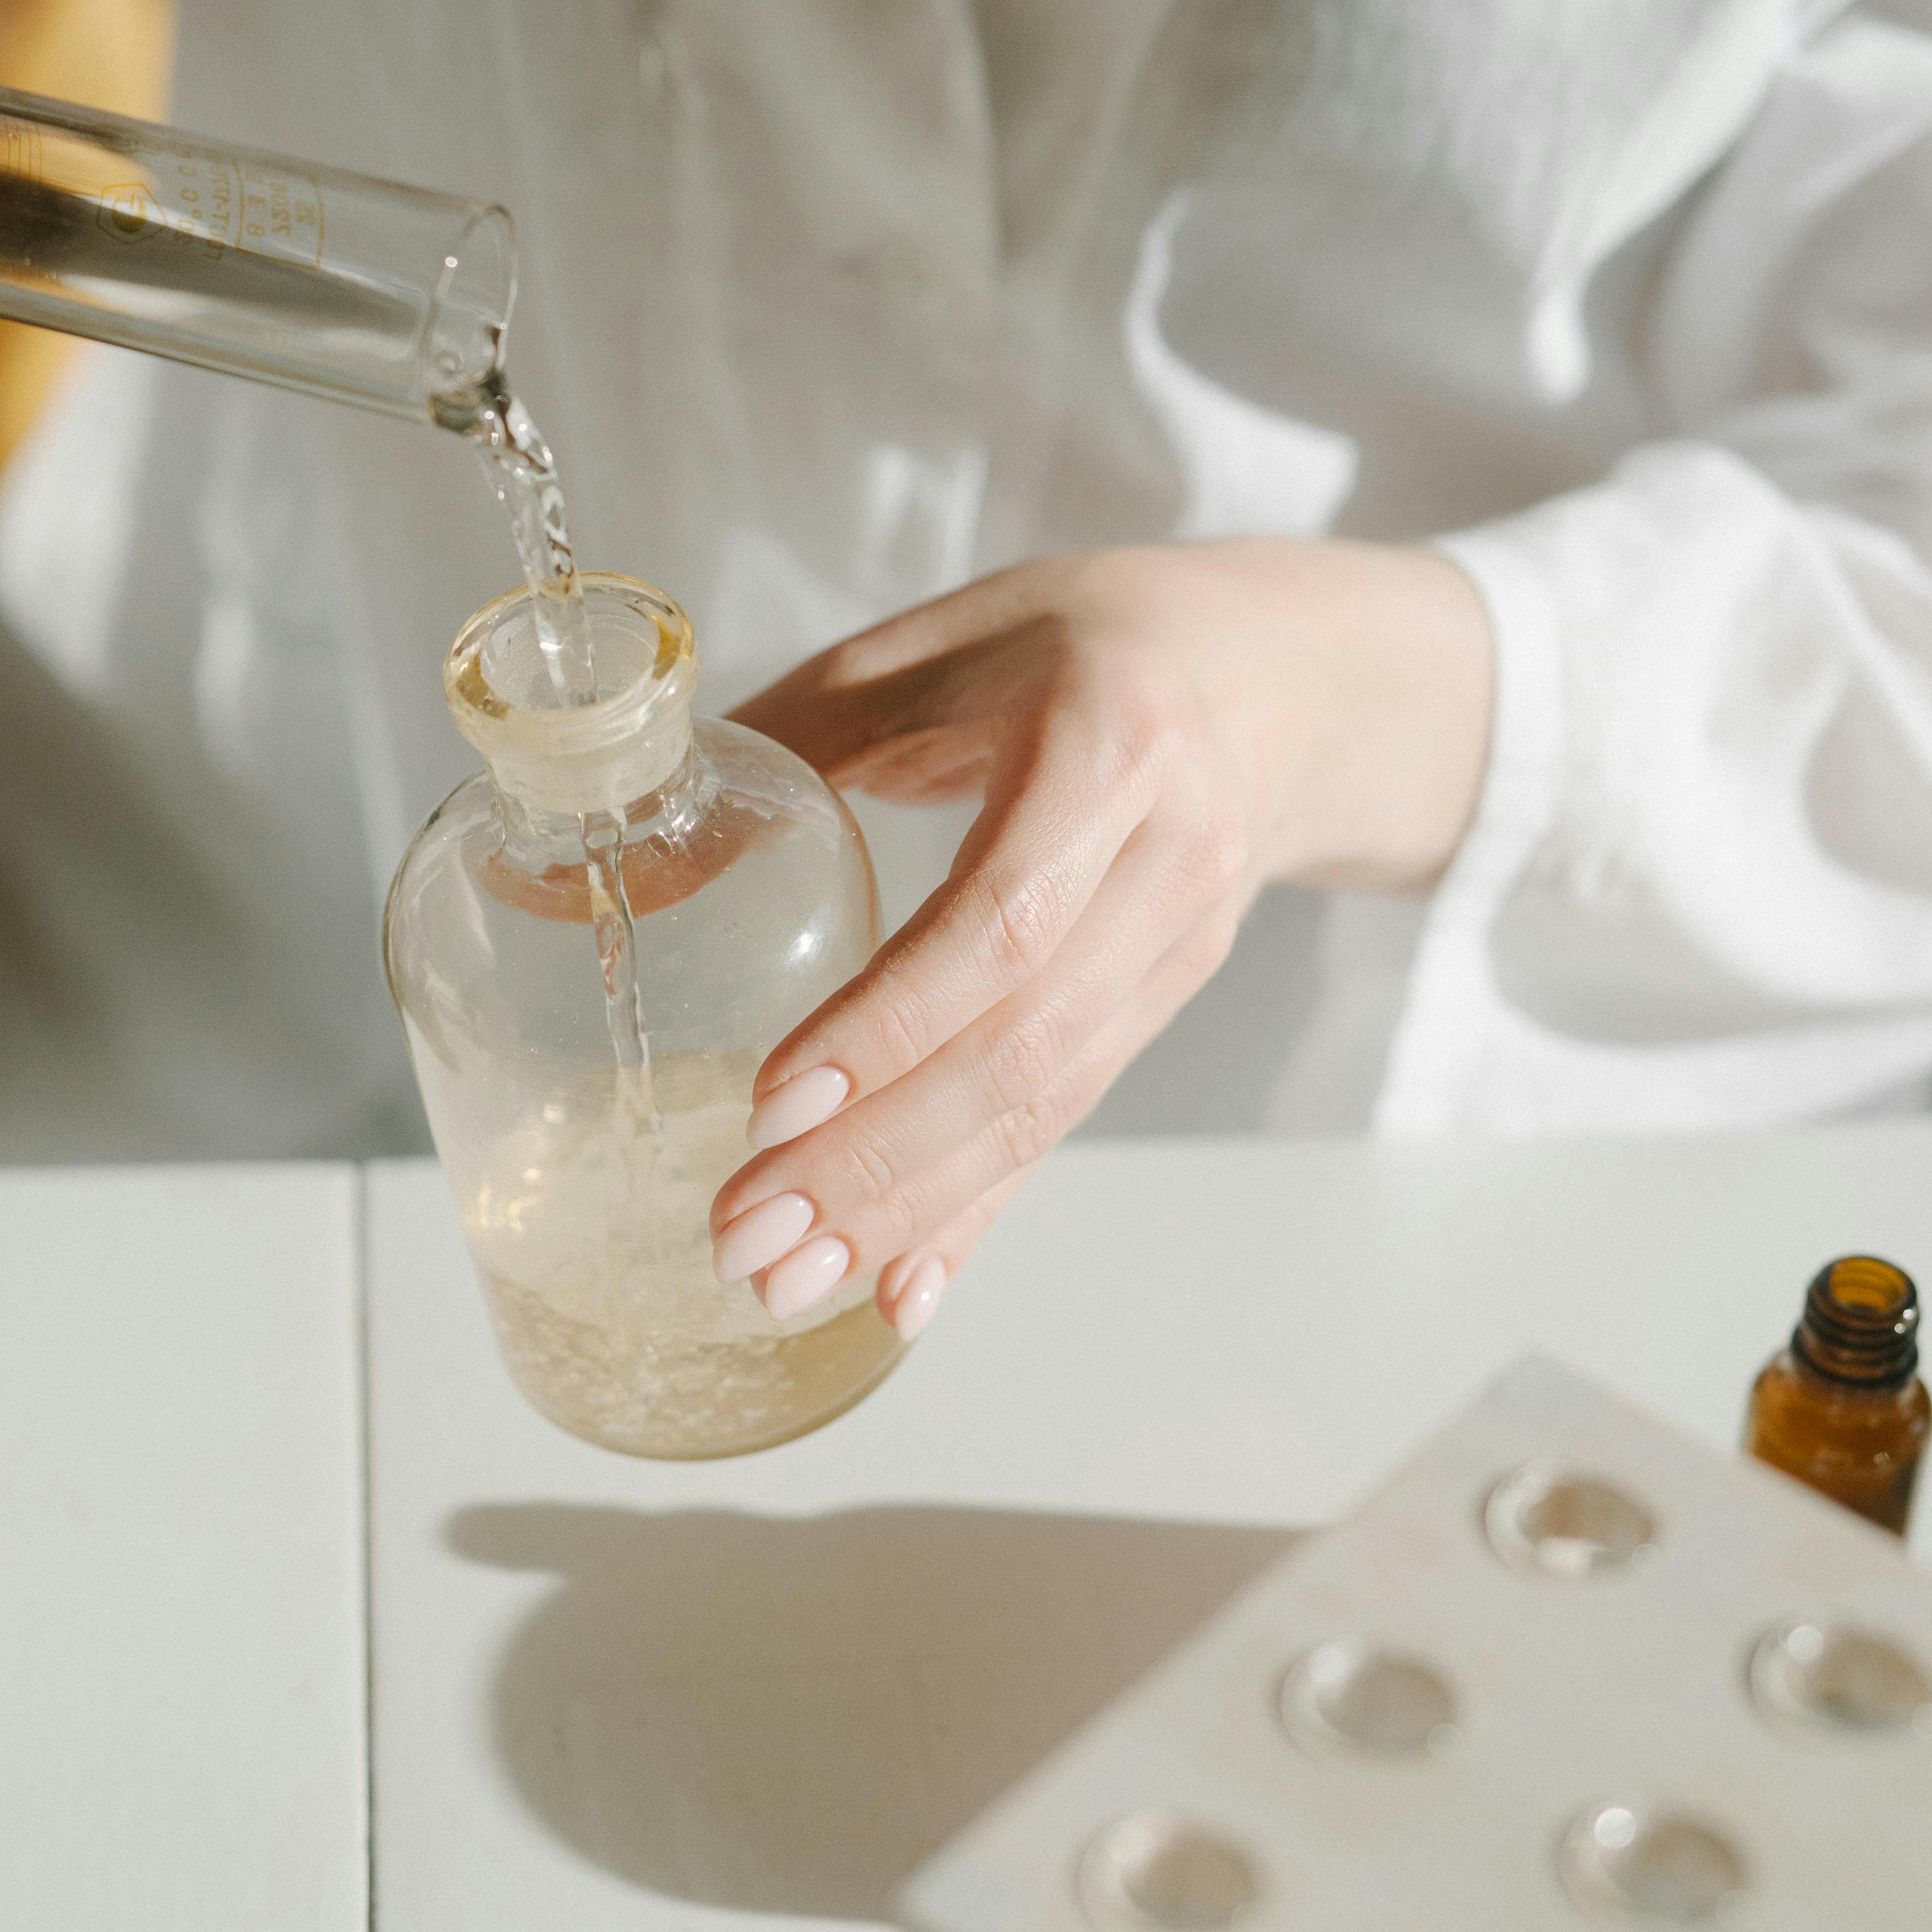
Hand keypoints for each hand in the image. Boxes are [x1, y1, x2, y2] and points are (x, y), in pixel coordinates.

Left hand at [705, 540, 1494, 1338]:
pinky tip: (899, 1294)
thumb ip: (808, 721)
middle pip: (1020, 1045)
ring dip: (912, 1213)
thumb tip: (648, 817)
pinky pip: (1065, 1122)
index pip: (1003, 917)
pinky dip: (980, 1213)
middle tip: (744, 1239)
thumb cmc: (1092, 637)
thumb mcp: (953, 637)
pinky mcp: (1165, 1005)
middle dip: (876, 1161)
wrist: (1283, 679)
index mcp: (1109, 743)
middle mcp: (1165, 860)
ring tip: (786, 1287)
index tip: (775, 1104)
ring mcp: (1177, 948)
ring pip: (1045, 1104)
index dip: (890, 1021)